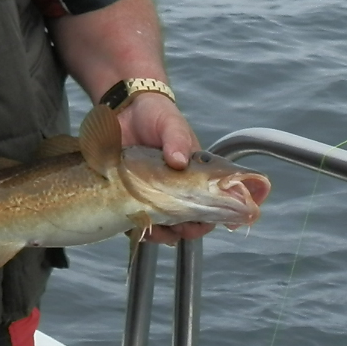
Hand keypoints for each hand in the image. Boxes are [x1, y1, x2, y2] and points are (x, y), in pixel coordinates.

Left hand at [117, 91, 212, 244]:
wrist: (123, 111)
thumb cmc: (154, 115)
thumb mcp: (170, 123)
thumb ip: (177, 139)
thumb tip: (179, 161)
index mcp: (196, 173)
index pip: (217, 201)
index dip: (222, 215)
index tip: (221, 222)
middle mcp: (179, 188)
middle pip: (193, 221)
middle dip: (190, 229)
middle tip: (183, 227)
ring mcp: (156, 195)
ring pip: (168, 227)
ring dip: (166, 234)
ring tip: (158, 229)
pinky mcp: (133, 197)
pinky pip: (141, 222)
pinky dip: (142, 229)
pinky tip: (138, 224)